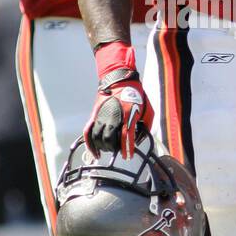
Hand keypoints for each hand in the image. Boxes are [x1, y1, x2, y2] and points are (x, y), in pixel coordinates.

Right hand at [84, 41, 153, 158]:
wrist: (119, 79)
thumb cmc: (135, 94)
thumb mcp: (147, 109)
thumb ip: (147, 125)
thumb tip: (140, 139)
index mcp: (127, 115)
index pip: (125, 138)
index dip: (126, 149)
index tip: (128, 156)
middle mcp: (112, 117)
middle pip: (109, 140)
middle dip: (114, 148)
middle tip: (119, 150)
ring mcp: (101, 116)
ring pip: (98, 138)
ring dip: (103, 147)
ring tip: (108, 150)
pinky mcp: (94, 115)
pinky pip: (88, 132)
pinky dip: (90, 144)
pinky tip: (94, 152)